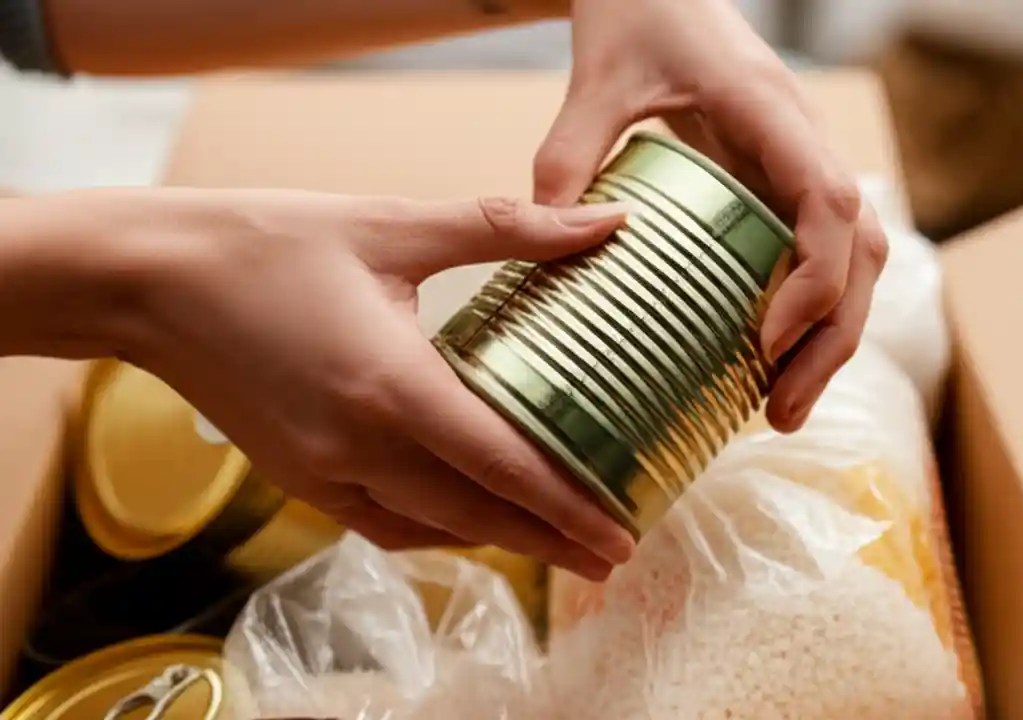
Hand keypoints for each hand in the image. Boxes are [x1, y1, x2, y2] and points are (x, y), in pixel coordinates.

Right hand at [102, 188, 634, 579]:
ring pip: (431, 529)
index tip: (621, 540)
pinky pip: (382, 523)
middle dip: (550, 542)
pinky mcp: (297, 476)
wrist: (147, 278)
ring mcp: (323, 471)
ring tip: (554, 543)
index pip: (504, 467)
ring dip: (497, 540)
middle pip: (478, 516)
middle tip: (609, 558)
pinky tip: (468, 517)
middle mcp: (359, 447)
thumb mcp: (393, 224)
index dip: (570, 510)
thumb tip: (605, 221)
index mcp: (392, 386)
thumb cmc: (268, 243)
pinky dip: (436, 528)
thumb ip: (509, 230)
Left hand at [537, 0, 888, 432]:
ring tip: (782, 410)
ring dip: (831, 336)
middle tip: (781, 413)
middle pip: (862, 248)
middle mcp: (804, 140)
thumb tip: (544, 243)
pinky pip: (823, 250)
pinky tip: (773, 361)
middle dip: (833, 336)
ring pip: (859, 257)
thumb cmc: (637, 14)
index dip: (815, 277)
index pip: (828, 199)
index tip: (766, 340)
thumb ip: (570, 153)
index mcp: (771, 111)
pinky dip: (813, 311)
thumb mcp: (596, 78)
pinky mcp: (786, 180)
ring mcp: (803, 161)